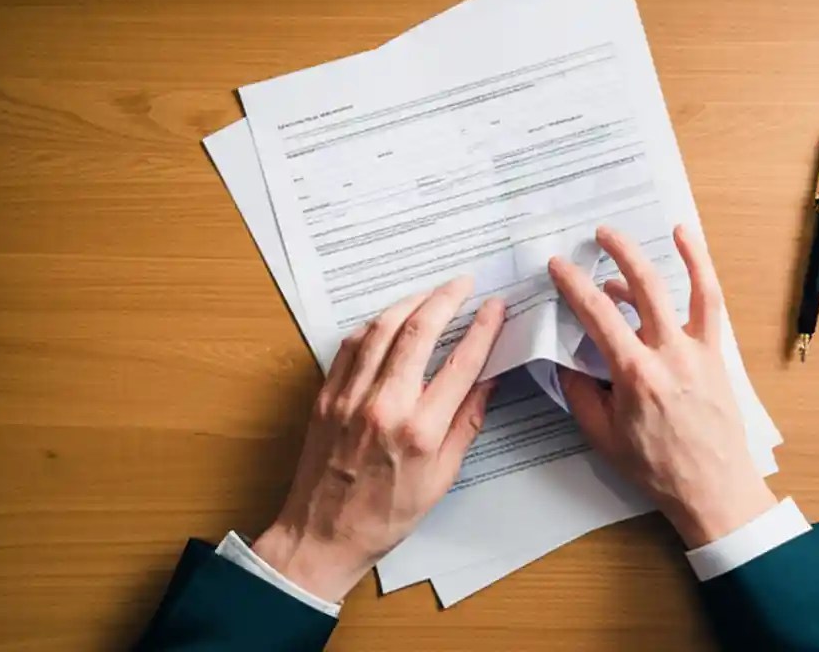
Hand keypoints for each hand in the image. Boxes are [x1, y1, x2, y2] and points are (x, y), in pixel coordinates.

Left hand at [251, 277, 504, 601]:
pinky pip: (351, 345)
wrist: (323, 534)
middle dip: (446, 298)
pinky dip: (374, 324)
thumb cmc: (386, 514)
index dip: (482, 328)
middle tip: (463, 284)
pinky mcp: (327, 396)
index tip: (495, 307)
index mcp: (421, 431)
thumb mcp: (443, 476)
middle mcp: (385, 406)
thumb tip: (487, 380)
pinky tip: (390, 318)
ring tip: (431, 293)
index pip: (461, 363)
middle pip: (420, 331)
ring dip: (410, 302)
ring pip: (382, 329)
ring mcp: (350, 397)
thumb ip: (466, 422)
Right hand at [548, 225, 775, 548]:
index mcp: (636, 375)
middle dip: (617, 253)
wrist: (712, 488)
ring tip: (631, 237)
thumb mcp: (602, 436)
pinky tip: (688, 243)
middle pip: (641, 287)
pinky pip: (709, 302)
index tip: (558, 266)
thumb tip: (564, 361)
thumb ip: (580, 393)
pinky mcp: (715, 353)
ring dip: (657, 254)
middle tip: (597, 234)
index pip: (598, 316)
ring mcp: (698, 350)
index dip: (573, 285)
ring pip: (681, 287)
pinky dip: (700, 269)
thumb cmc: (657, 468)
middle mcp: (669, 354)